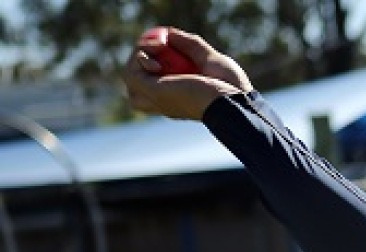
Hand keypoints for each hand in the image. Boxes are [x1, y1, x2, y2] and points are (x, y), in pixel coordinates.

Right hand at [123, 27, 255, 120]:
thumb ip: (191, 46)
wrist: (234, 100)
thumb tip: (169, 33)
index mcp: (177, 99)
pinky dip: (139, 57)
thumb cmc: (230, 87)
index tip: (166, 44)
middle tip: (159, 44)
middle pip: (136, 81)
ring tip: (159, 46)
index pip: (153, 83)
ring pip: (130, 76)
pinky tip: (158, 51)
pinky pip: (131, 73)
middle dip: (141, 57)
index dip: (153, 60)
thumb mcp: (211, 60)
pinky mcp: (153, 92)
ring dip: (138, 55)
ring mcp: (156, 98)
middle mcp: (163, 102)